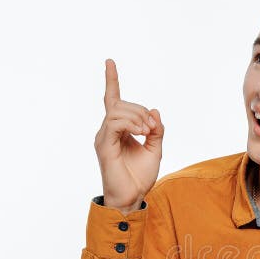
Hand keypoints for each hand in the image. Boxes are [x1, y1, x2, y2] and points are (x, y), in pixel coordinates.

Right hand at [94, 59, 163, 212]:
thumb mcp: (155, 150)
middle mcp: (108, 131)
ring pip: (117, 111)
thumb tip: (154, 111)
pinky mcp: (103, 145)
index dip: (112, 81)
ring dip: (137, 117)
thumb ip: (156, 130)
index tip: (110, 62)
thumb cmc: (139, 177)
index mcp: (118, 130)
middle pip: (120, 104)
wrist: (132, 197)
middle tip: (153, 128)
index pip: (113, 100)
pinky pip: (114, 123)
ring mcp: (104, 137)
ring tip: (147, 132)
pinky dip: (130, 124)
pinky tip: (140, 133)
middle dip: (140, 110)